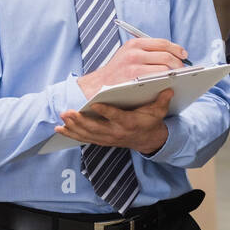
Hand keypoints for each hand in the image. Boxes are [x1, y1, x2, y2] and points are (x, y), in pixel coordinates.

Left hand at [56, 89, 172, 154]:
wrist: (149, 140)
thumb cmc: (151, 121)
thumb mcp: (159, 111)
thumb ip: (162, 100)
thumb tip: (169, 89)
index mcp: (129, 123)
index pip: (116, 117)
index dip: (105, 111)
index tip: (94, 104)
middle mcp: (116, 132)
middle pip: (96, 127)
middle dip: (80, 121)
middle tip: (67, 112)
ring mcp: (108, 138)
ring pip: (87, 134)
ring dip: (73, 127)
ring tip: (62, 118)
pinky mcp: (102, 141)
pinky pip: (84, 139)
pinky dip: (72, 134)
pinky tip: (60, 128)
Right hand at [78, 37, 186, 99]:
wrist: (98, 85)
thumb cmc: (119, 71)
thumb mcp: (129, 54)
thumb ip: (147, 51)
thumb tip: (173, 53)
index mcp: (135, 44)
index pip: (162, 43)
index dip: (177, 49)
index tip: (184, 54)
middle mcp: (134, 52)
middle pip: (167, 55)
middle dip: (178, 63)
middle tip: (183, 69)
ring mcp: (134, 65)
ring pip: (165, 68)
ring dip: (175, 73)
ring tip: (179, 77)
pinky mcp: (134, 78)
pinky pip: (158, 78)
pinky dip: (167, 80)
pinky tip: (170, 83)